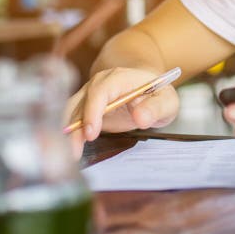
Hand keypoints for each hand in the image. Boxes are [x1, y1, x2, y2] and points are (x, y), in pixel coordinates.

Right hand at [64, 67, 179, 157]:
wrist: (148, 90)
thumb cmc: (157, 94)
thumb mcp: (167, 101)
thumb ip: (156, 108)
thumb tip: (141, 117)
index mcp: (119, 78)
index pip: (100, 91)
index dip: (93, 111)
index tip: (91, 133)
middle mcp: (99, 83)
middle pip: (80, 102)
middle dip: (74, 127)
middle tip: (73, 152)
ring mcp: (90, 94)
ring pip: (71, 112)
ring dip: (67, 133)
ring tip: (71, 155)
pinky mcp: (86, 107)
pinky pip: (72, 120)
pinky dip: (69, 135)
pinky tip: (72, 151)